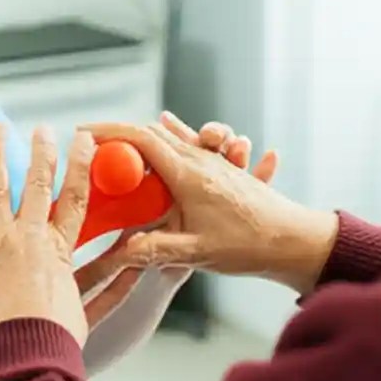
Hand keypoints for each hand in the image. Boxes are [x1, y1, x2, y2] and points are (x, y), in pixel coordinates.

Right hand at [79, 120, 339, 294]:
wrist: (296, 241)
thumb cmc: (248, 247)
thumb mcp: (195, 253)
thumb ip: (156, 250)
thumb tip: (121, 252)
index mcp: (188, 174)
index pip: (142, 139)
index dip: (110, 132)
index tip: (84, 132)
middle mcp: (201, 160)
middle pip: (154, 132)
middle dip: (122, 132)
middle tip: (95, 141)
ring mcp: (216, 163)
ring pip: (177, 134)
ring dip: (152, 130)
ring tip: (128, 131)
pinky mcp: (228, 170)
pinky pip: (199, 144)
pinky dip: (183, 134)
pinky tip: (180, 127)